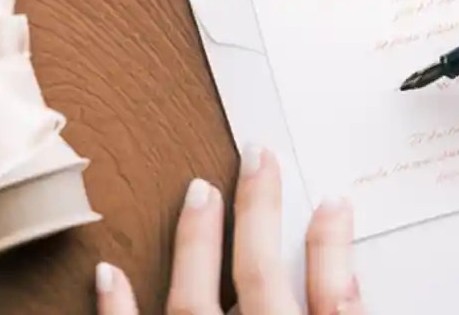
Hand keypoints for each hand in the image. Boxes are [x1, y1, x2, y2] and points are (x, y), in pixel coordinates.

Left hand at [94, 145, 363, 314]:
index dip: (332, 242)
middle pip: (260, 273)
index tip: (333, 202)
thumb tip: (351, 283)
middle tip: (256, 157)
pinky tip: (107, 273)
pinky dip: (116, 306)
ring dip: (196, 241)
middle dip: (259, 210)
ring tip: (198, 192)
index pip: (333, 292)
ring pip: (193, 300)